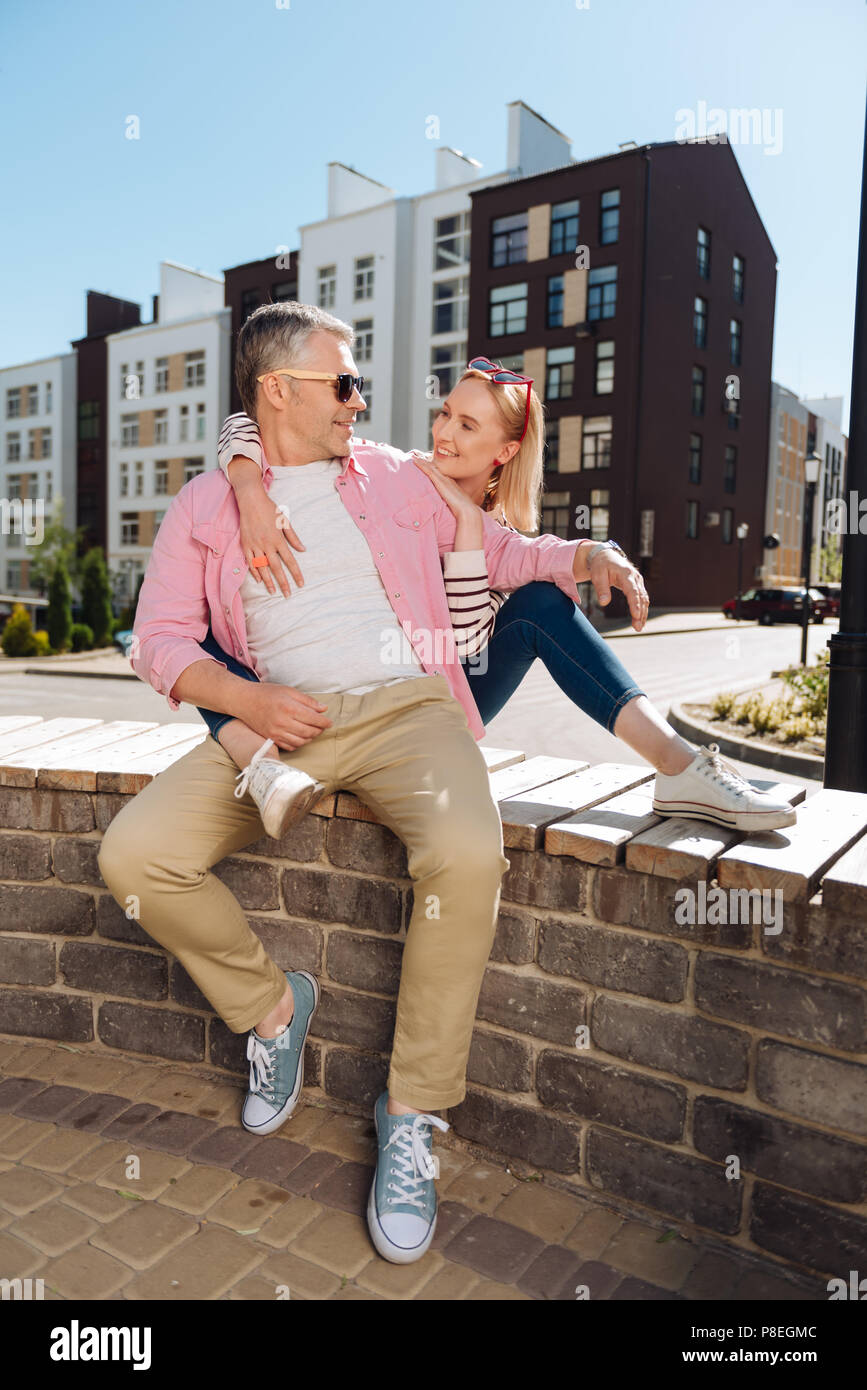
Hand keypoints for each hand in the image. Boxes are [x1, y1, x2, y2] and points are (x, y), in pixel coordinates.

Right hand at [231, 458, 305, 596]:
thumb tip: (303, 549)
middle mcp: (267, 544)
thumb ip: (294, 537)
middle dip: (283, 583)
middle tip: (287, 595)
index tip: (300, 584)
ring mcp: (255, 545)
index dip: (296, 574)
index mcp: (278, 539)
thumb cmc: (270, 509)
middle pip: (277, 568)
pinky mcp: (245, 544)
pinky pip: (250, 561)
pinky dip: (254, 571)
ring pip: (262, 567)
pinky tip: (259, 579)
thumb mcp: (285, 521)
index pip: (290, 561)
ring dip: (268, 581)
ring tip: (273, 592)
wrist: (250, 500)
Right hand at [245, 682, 331, 750]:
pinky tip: (300, 737)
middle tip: (322, 727)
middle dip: (319, 730)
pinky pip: (290, 746)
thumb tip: (323, 709)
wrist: (244, 700)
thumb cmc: (267, 693)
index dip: (324, 722)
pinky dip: (299, 744)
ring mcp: (276, 732)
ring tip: (312, 732)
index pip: (314, 719)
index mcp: (289, 708)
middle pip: (309, 732)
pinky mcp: (271, 738)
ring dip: (310, 738)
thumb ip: (307, 701)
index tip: (329, 722)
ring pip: (301, 741)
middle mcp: (283, 722)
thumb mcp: (289, 691)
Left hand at [410, 450, 478, 521]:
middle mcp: (447, 478)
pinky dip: (422, 465)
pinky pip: (429, 471)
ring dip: (421, 459)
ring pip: (431, 466)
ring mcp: (444, 479)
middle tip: (415, 453)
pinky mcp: (440, 482)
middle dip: (425, 459)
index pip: (438, 471)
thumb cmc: (461, 510)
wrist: (467, 510)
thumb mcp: (453, 504)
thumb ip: (447, 501)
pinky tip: (415, 461)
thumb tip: (443, 506)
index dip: (430, 465)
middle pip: (434, 466)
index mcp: (450, 483)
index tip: (422, 460)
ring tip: (413, 453)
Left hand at [585, 547, 649, 631]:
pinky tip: (639, 620)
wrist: (606, 556)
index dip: (635, 603)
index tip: (636, 615)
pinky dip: (642, 609)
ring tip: (638, 627)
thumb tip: (604, 603)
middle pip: (641, 597)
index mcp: (626, 573)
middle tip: (637, 627)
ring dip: (643, 613)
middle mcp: (635, 577)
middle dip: (640, 613)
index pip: (632, 590)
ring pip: (644, 599)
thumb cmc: (601, 565)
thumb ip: (601, 589)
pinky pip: (642, 598)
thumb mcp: (597, 575)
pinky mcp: (637, 585)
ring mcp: (638, 581)